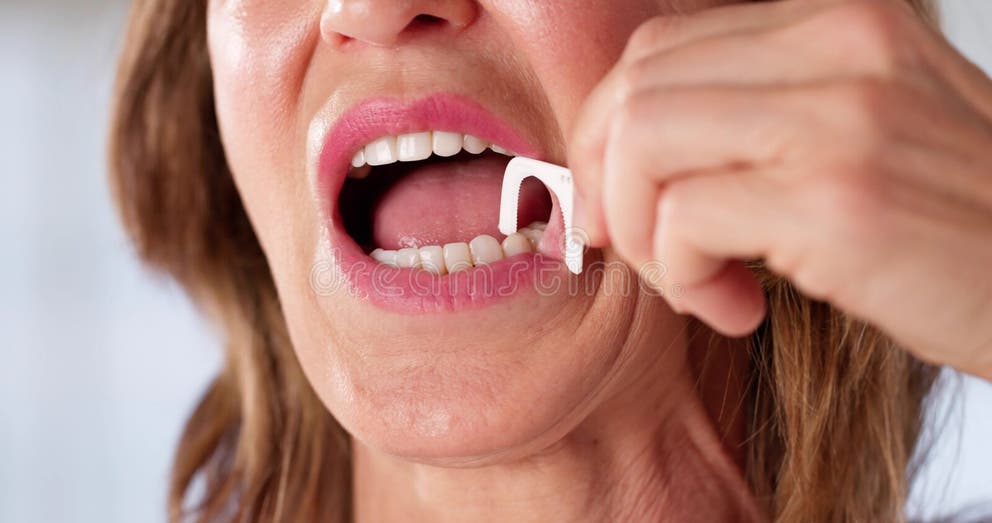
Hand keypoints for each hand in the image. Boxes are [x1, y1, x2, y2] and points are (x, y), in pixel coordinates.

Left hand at [569, 0, 991, 379]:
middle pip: (636, 91)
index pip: (658, 51)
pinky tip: (737, 308)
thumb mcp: (859, 127)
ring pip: (643, 145)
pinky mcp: (840, 200)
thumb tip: (622, 149)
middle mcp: (841, 43)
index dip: (609, 132)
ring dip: (645, 237)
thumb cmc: (954, 219)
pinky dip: (685, 279)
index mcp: (837, 19)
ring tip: (697, 285)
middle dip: (608, 183)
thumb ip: (757, 112)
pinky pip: (684, 220)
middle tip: (638, 248)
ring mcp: (842, 117)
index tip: (615, 200)